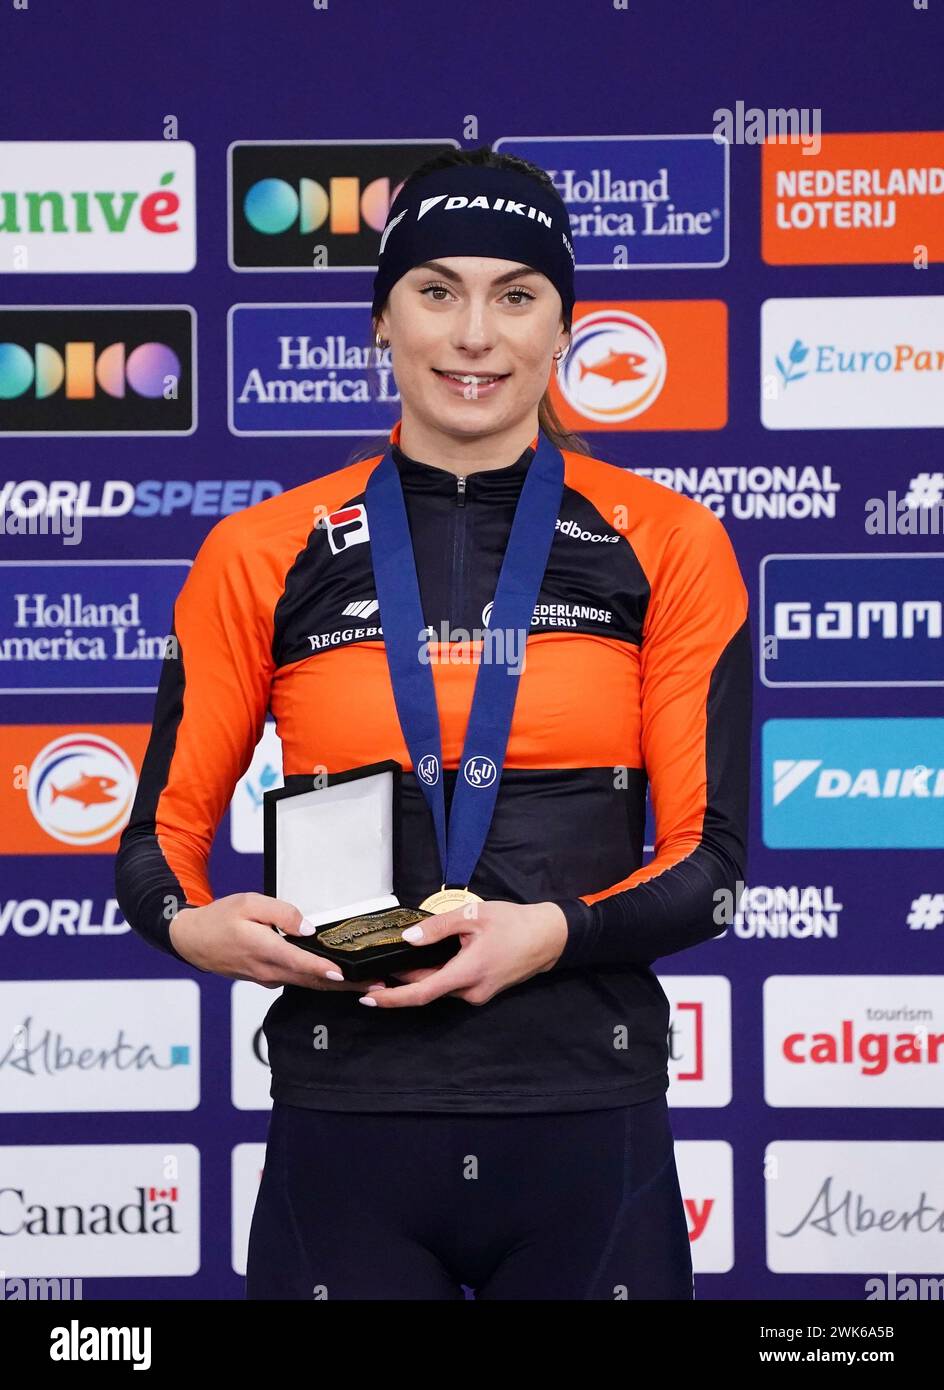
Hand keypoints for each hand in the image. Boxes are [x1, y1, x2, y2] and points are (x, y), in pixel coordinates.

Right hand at [168, 893, 385, 993]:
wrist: (193, 940)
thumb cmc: (220, 919)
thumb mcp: (249, 903)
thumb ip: (281, 912)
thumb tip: (308, 927)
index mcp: (264, 950)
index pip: (300, 963)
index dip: (324, 970)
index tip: (345, 974)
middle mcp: (268, 971)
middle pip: (312, 981)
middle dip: (345, 985)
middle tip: (376, 987)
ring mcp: (267, 978)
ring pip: (306, 985)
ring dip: (336, 987)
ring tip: (365, 986)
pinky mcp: (266, 979)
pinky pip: (296, 982)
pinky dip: (318, 982)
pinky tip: (335, 978)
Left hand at [362, 900, 568, 1008]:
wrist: (548, 937)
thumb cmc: (513, 923)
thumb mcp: (473, 916)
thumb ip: (438, 928)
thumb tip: (408, 939)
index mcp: (467, 973)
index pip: (421, 993)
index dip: (392, 999)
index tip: (368, 997)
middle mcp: (471, 991)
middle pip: (427, 988)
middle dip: (401, 981)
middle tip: (375, 968)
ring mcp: (478, 994)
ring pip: (440, 987)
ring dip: (419, 976)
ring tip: (398, 960)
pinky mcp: (483, 990)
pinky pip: (452, 985)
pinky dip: (436, 975)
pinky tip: (428, 959)